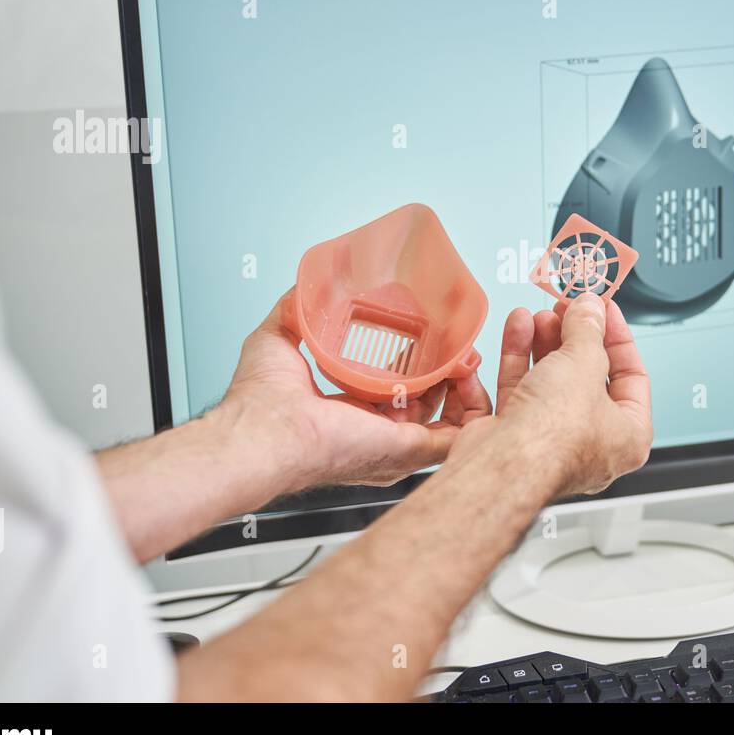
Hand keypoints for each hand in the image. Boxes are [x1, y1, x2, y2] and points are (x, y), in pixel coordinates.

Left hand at [217, 288, 491, 490]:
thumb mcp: (279, 340)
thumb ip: (296, 312)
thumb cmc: (260, 403)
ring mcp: (395, 446)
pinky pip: (458, 434)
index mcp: (350, 415)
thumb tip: (306, 285)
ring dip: (463, 384)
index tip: (428, 342)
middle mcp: (376, 435)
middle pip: (429, 404)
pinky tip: (469, 374)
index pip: (396, 393)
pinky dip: (473, 405)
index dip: (417, 367)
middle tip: (456, 347)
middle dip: (449, 374)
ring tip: (466, 355)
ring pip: (449, 418)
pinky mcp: (409, 448)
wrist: (262, 430)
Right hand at [465, 292, 651, 496]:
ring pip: (551, 382)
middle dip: (573, 337)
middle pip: (587, 377)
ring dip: (544, 344)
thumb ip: (588, 330)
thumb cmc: (553, 435)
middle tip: (566, 309)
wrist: (501, 466)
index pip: (632, 376)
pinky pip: (521, 391)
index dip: (618, 336)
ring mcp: (551, 442)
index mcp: (628, 435)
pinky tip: (516, 331)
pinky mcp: (515, 438)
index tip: (603, 309)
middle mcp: (592, 443)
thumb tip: (590, 309)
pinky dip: (517, 360)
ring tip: (538, 315)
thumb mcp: (583, 363)